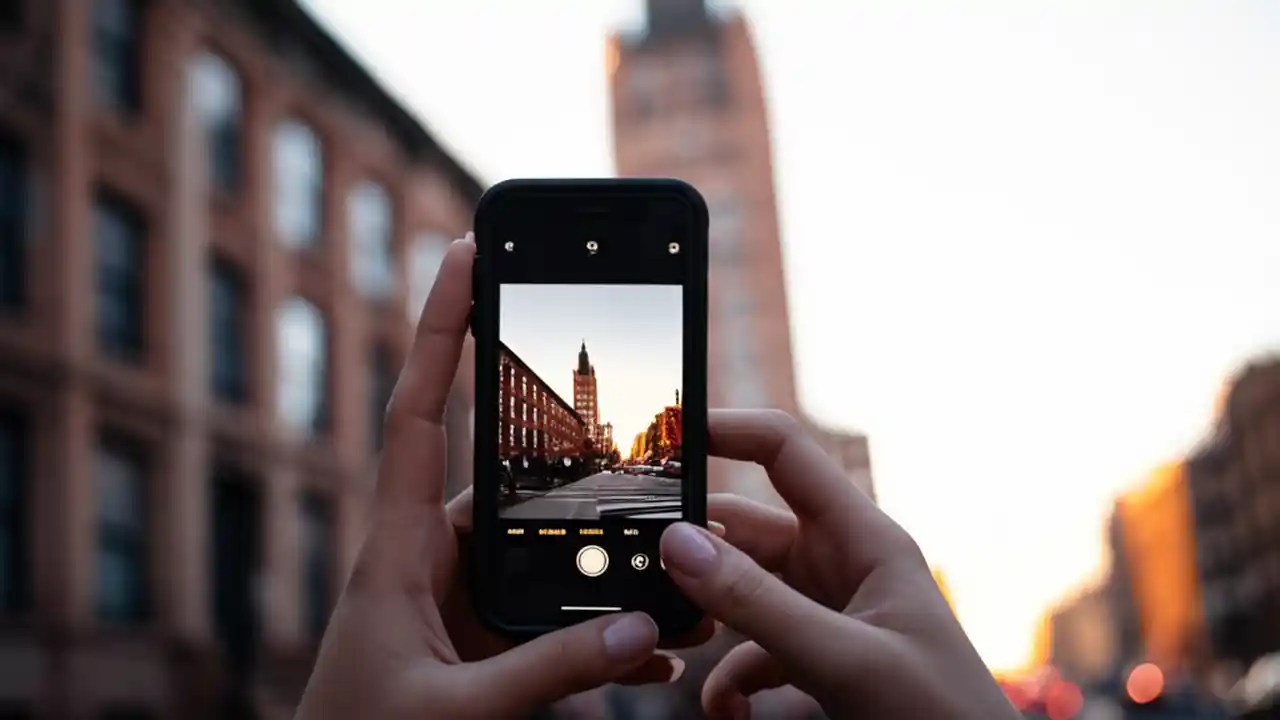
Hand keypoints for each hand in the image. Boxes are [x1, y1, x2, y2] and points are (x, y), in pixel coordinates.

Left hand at [295, 235, 690, 719]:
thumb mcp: (455, 714)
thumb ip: (548, 673)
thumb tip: (641, 629)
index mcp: (398, 549)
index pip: (417, 412)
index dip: (438, 329)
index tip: (464, 251)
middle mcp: (431, 560)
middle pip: (514, 486)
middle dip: (582, 474)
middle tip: (645, 444)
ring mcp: (459, 600)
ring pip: (547, 556)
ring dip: (605, 568)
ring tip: (671, 581)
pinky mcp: (482, 641)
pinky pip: (552, 615)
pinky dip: (602, 628)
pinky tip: (651, 643)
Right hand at [659, 410, 1018, 719]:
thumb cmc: (944, 717)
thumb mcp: (845, 659)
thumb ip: (759, 604)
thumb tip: (680, 544)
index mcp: (862, 539)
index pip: (785, 453)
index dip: (728, 432)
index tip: (667, 438)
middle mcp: (840, 567)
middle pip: (746, 531)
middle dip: (698, 553)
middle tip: (647, 575)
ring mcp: (827, 616)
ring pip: (741, 596)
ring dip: (709, 626)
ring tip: (690, 653)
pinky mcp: (817, 663)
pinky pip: (753, 654)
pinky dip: (731, 681)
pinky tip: (728, 710)